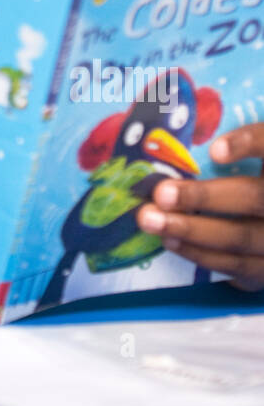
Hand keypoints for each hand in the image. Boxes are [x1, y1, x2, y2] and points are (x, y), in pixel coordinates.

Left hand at [136, 123, 263, 290]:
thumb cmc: (251, 176)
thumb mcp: (252, 155)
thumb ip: (236, 145)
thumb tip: (184, 140)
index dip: (248, 144)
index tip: (214, 151)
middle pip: (254, 198)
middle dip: (203, 197)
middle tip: (162, 193)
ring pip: (242, 237)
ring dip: (192, 229)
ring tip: (151, 219)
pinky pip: (237, 265)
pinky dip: (201, 254)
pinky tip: (170, 240)